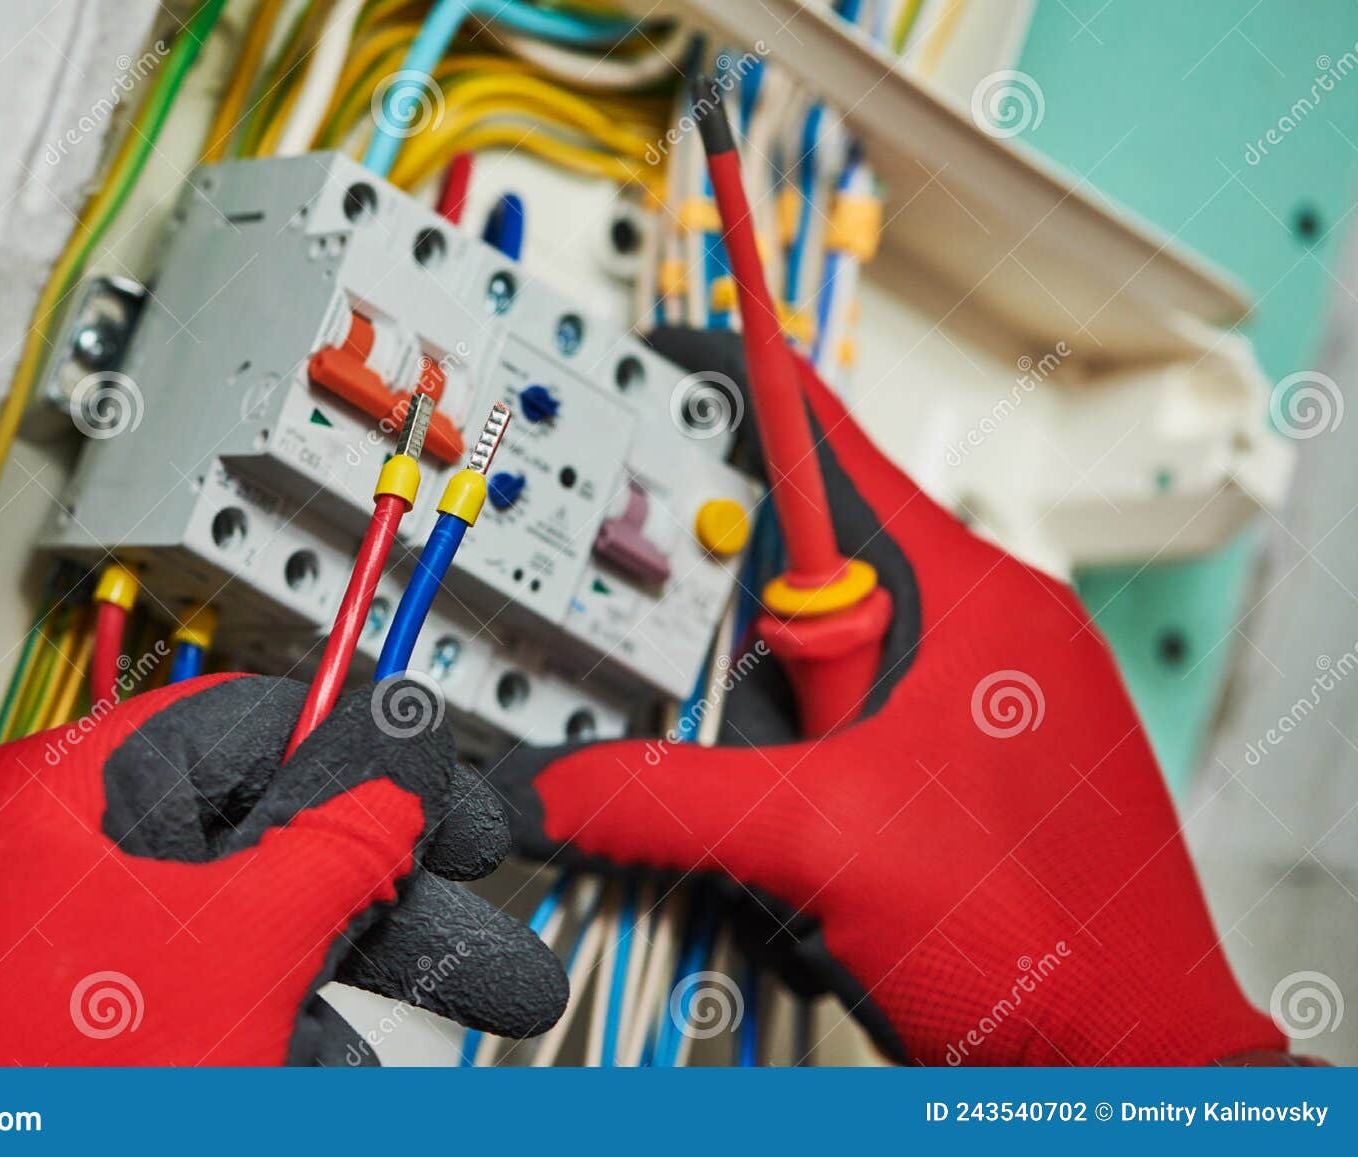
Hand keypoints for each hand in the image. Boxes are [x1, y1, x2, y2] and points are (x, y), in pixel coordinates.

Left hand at [0, 673, 565, 1064]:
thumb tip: (406, 743)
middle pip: (272, 841)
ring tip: (485, 1001)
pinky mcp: (108, 1047)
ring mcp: (84, 968)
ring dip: (373, 976)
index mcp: (59, 805)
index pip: (240, 724)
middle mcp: (65, 873)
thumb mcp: (235, 945)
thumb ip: (341, 836)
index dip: (362, 749)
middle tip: (488, 900)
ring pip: (265, 939)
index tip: (450, 786)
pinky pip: (229, 1012)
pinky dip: (299, 1039)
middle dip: (403, 886)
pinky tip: (345, 1074)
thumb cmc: (49, 1096)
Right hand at [494, 329, 1284, 1066]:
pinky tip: (827, 883)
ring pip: (812, 698)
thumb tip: (555, 786)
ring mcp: (969, 721)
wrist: (1122, 1074)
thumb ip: (668, 802)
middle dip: (750, 683)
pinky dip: (803, 812)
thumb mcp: (824, 844)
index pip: (838, 458)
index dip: (754, 394)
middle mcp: (975, 646)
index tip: (693, 344)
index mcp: (970, 604)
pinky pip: (839, 762)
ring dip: (777, 774)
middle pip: (802, 603)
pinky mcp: (954, 787)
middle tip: (760, 757)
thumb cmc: (1053, 942)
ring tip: (817, 860)